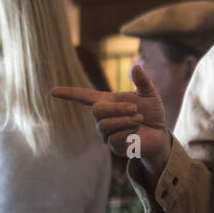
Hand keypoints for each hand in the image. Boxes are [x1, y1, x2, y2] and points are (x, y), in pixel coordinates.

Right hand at [52, 64, 170, 172]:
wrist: (160, 134)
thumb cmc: (152, 113)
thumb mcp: (150, 94)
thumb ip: (142, 81)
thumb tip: (136, 66)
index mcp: (107, 101)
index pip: (83, 96)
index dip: (68, 93)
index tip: (52, 91)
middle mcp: (103, 117)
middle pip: (96, 111)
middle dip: (117, 109)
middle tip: (135, 110)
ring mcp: (106, 133)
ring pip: (105, 125)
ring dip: (126, 121)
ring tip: (138, 120)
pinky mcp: (113, 146)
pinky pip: (115, 138)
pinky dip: (129, 132)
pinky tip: (136, 133)